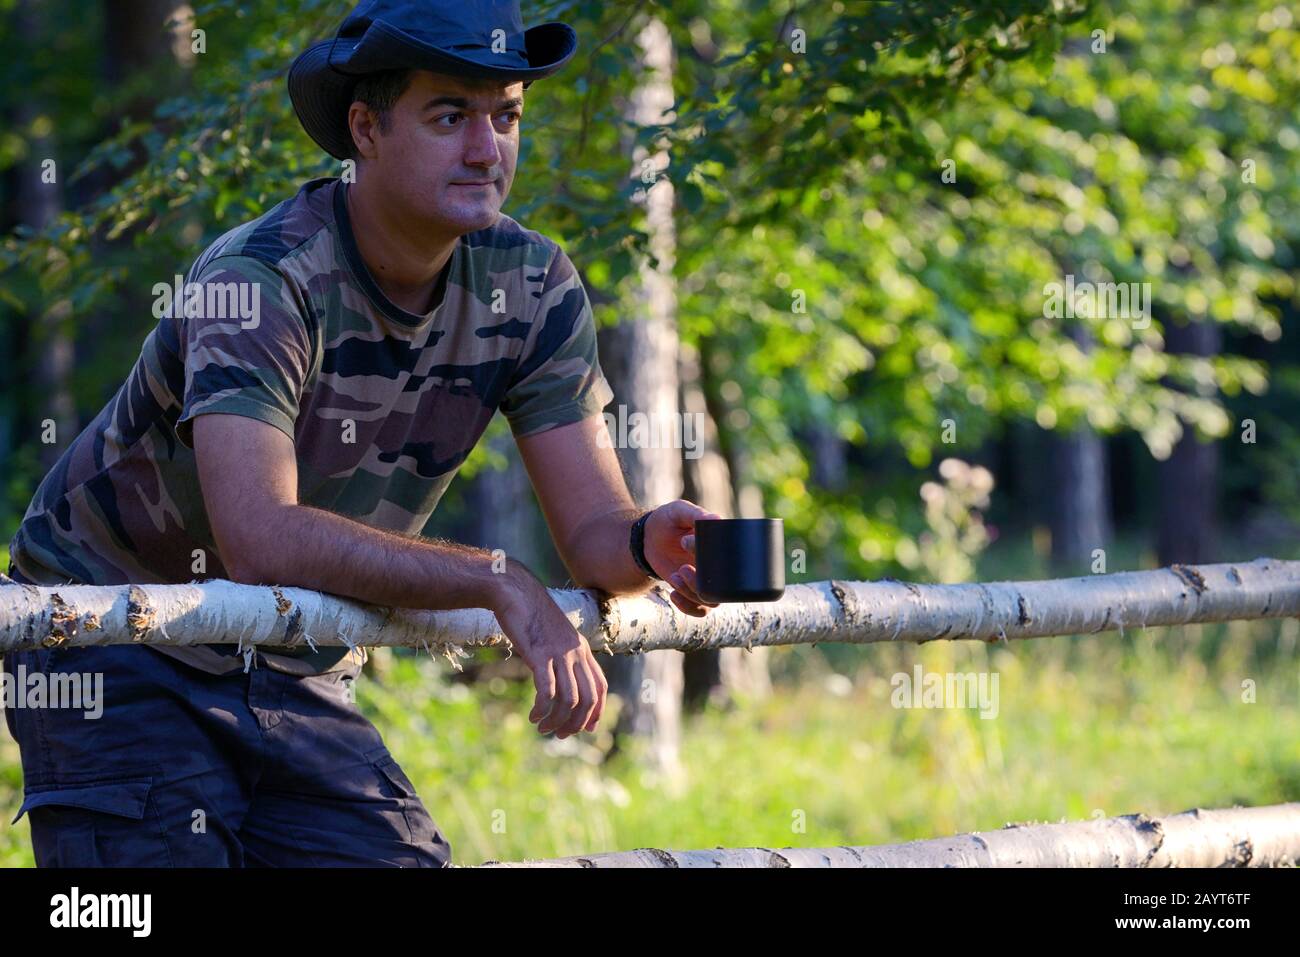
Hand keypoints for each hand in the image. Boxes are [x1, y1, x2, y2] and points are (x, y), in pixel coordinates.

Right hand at [492, 575, 607, 737]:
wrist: (515, 591)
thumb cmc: (530, 614)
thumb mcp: (554, 636)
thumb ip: (561, 655)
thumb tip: (559, 680)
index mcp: (582, 649)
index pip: (601, 687)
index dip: (597, 711)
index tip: (586, 728)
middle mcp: (576, 653)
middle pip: (589, 698)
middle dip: (576, 723)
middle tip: (558, 734)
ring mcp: (559, 653)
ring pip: (570, 699)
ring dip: (557, 720)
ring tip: (542, 728)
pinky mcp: (539, 654)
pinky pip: (547, 691)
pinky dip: (542, 709)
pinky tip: (533, 716)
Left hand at [643, 499, 723, 616]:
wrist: (649, 537)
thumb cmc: (667, 520)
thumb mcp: (679, 511)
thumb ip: (695, 514)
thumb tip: (717, 520)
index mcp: (721, 545)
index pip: (727, 556)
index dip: (711, 555)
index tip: (686, 541)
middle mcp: (718, 565)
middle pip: (724, 586)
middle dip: (703, 581)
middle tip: (682, 568)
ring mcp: (707, 580)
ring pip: (712, 600)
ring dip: (692, 592)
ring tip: (674, 576)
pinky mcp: (693, 591)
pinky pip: (700, 610)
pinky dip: (688, 607)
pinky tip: (673, 594)